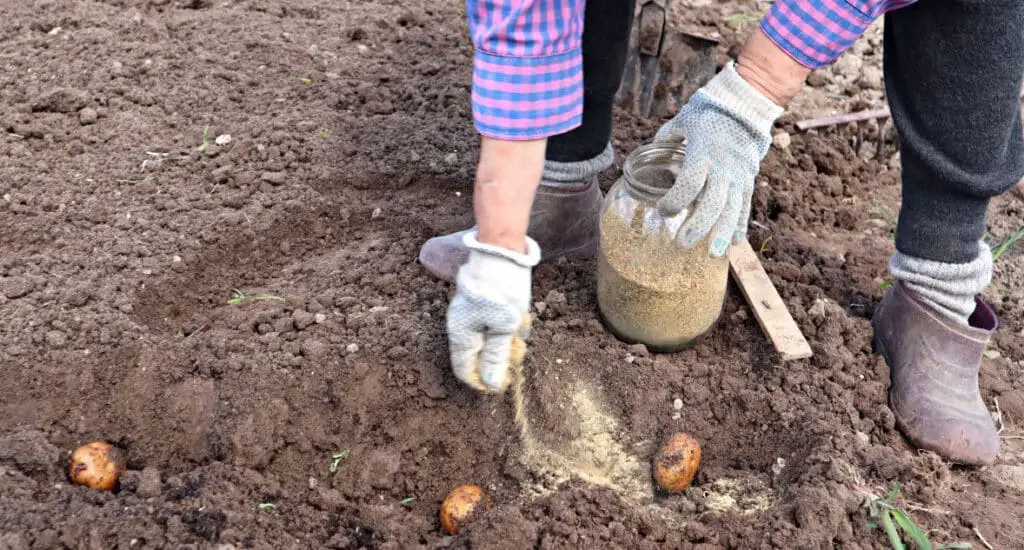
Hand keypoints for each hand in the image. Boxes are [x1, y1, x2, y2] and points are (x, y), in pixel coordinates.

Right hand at [447, 231, 538, 392]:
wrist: (501, 251)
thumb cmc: (502, 289)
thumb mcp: (504, 327)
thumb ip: (497, 356)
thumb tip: (492, 384)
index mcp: (461, 335)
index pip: (464, 370)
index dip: (483, 381)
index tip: (504, 382)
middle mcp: (461, 326)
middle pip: (478, 356)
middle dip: (499, 358)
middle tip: (517, 350)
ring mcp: (471, 314)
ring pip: (489, 340)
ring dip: (506, 342)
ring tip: (520, 329)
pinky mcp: (483, 304)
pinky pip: (494, 325)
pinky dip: (507, 328)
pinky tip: (519, 320)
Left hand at [652, 60, 783, 256]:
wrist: (745, 105)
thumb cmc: (707, 113)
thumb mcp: (682, 121)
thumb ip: (665, 140)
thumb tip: (647, 155)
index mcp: (703, 151)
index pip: (690, 181)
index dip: (677, 198)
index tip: (663, 210)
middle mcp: (723, 166)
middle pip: (714, 201)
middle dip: (698, 225)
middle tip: (682, 244)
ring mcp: (739, 174)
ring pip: (733, 209)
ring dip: (722, 233)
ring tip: (712, 255)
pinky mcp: (749, 179)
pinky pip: (745, 205)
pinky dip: (739, 224)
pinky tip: (732, 244)